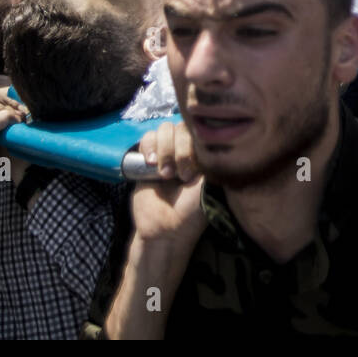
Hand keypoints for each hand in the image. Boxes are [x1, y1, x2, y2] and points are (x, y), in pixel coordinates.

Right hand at [131, 120, 206, 247]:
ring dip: (164, 149)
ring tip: (164, 174)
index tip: (191, 175)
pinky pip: (148, 137)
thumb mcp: (208, 185)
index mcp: (205, 156)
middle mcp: (187, 151)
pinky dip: (149, 146)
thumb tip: (208, 135)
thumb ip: (209, 159)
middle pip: (181, 127)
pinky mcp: (148, 157)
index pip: (201, 130)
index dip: (192, 147)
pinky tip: (150, 163)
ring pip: (165, 129)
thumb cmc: (191, 212)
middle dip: (179, 151)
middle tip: (179, 177)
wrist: (164, 230)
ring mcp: (167, 153)